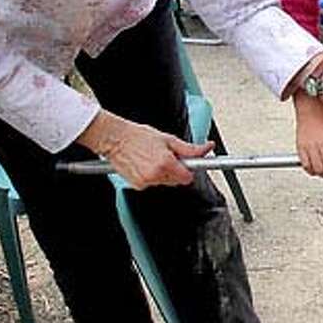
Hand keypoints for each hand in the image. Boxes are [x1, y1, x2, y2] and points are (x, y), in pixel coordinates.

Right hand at [77, 110, 211, 188]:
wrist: (115, 139)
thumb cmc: (139, 136)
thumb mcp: (168, 139)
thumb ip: (189, 149)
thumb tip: (207, 149)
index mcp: (165, 163)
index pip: (187, 177)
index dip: (189, 170)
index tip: (188, 165)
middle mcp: (156, 175)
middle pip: (177, 181)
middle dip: (176, 170)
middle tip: (166, 156)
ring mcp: (146, 182)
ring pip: (165, 182)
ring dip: (163, 173)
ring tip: (153, 159)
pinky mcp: (137, 185)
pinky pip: (152, 183)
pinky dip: (151, 176)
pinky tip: (144, 165)